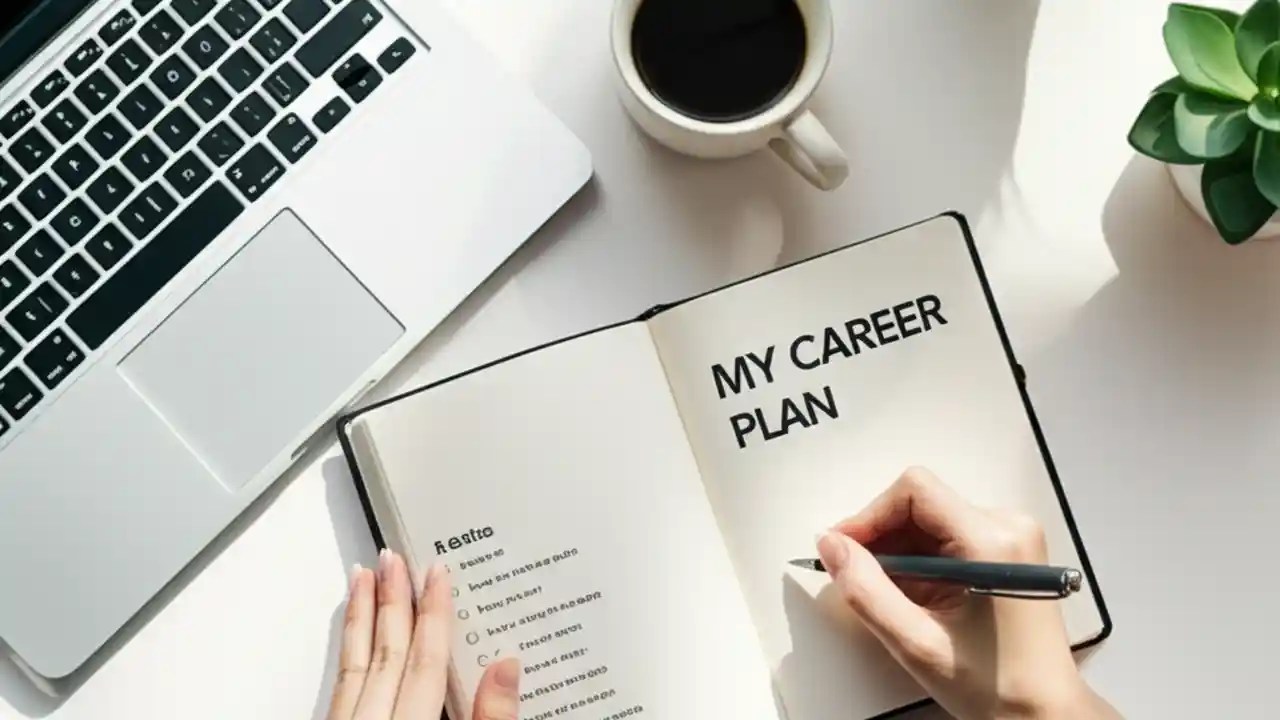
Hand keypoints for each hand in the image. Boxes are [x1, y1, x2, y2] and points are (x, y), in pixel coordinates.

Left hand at [326, 549, 520, 719]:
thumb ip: (489, 718)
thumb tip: (506, 668)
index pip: (426, 661)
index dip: (433, 614)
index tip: (436, 573)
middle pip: (385, 654)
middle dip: (391, 602)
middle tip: (392, 559)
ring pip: (353, 664)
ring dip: (360, 616)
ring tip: (361, 577)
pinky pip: (339, 681)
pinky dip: (346, 649)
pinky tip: (350, 632)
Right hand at [817, 468, 1118, 719]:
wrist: (1045, 712)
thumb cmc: (995, 685)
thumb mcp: (917, 643)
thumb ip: (866, 591)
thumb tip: (831, 546)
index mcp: (994, 542)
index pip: (916, 491)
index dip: (870, 515)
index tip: (842, 548)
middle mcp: (1009, 526)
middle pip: (921, 503)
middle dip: (880, 536)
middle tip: (854, 576)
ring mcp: (1011, 536)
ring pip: (930, 519)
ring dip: (898, 551)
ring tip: (886, 594)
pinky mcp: (1007, 549)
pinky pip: (947, 535)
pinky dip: (918, 560)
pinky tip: (912, 595)